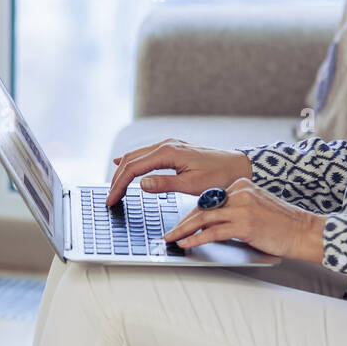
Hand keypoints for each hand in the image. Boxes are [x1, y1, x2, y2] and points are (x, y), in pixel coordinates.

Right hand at [106, 138, 251, 206]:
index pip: (133, 169)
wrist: (237, 165)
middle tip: (109, 199)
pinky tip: (122, 164)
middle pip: (130, 160)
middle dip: (117, 180)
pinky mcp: (172, 149)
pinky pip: (145, 154)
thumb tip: (140, 184)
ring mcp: (168, 145)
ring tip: (114, 188)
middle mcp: (165, 145)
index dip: (119, 186)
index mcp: (167, 152)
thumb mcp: (191, 184)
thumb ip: (165, 184)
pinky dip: (131, 162)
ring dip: (122, 171)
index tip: (112, 201)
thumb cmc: (218, 176)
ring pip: (136, 156)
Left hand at [164, 178, 325, 262]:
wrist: (304, 231)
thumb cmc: (281, 225)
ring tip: (171, 239)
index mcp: (241, 186)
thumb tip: (209, 223)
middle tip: (169, 232)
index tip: (179, 224)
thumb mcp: (255, 210)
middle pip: (203, 208)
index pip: (209, 200)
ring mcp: (242, 207)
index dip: (191, 214)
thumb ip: (234, 212)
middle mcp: (240, 192)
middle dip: (182, 222)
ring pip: (204, 218)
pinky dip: (197, 238)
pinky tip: (186, 243)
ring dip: (183, 230)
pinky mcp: (244, 223)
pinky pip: (213, 231)